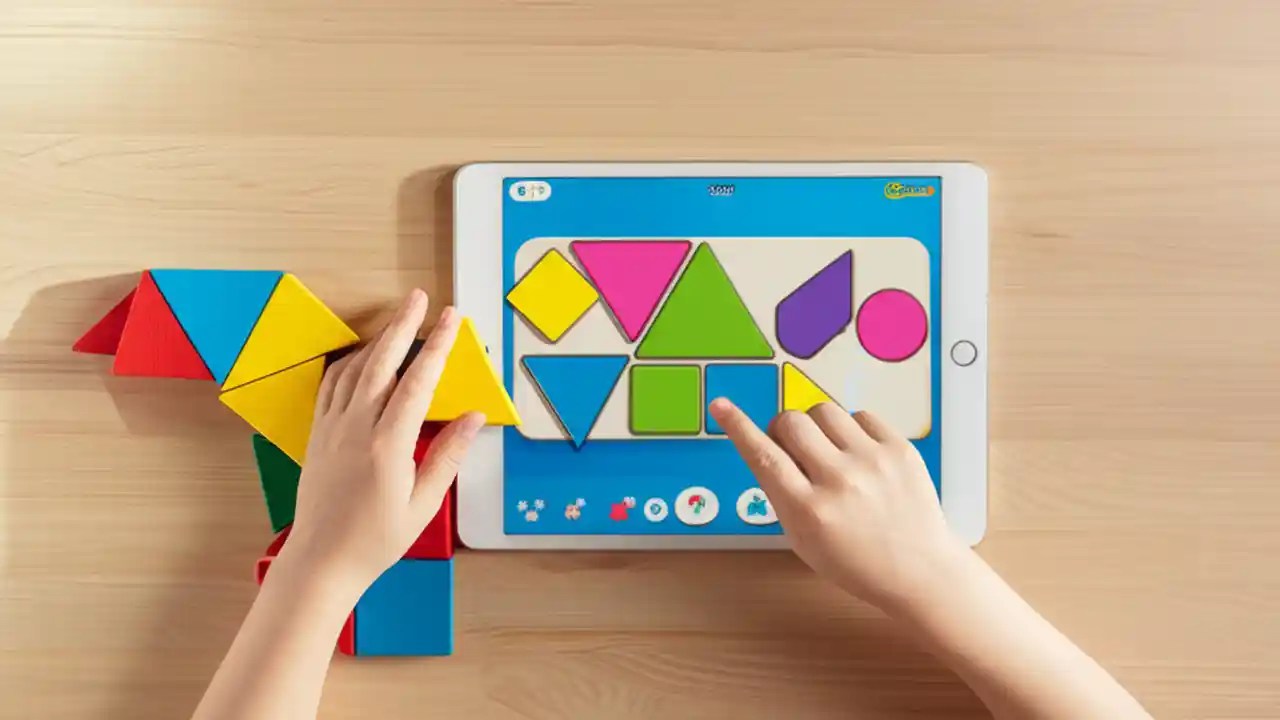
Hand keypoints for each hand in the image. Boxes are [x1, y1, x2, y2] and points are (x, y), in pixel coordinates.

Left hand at [278, 290, 484, 593]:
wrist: (320, 562)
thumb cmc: (375, 541)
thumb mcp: (423, 504)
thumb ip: (448, 456)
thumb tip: (473, 418)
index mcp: (387, 445)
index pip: (417, 382)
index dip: (436, 346)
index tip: (450, 319)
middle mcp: (355, 429)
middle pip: (381, 362)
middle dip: (403, 325)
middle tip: (419, 298)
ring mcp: (331, 429)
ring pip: (355, 370)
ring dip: (377, 340)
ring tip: (397, 321)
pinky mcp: (316, 436)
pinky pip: (331, 386)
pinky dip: (349, 364)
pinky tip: (361, 358)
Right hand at [708, 399, 966, 612]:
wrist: (919, 570)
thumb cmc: (854, 561)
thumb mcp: (802, 540)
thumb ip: (781, 494)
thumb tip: (765, 446)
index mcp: (808, 511)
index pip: (763, 456)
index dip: (737, 427)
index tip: (721, 406)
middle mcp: (839, 481)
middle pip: (791, 422)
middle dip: (783, 430)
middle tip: (794, 449)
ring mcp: (873, 461)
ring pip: (823, 410)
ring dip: (816, 427)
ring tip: (830, 452)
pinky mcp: (900, 448)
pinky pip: (860, 415)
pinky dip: (851, 431)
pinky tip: (859, 456)